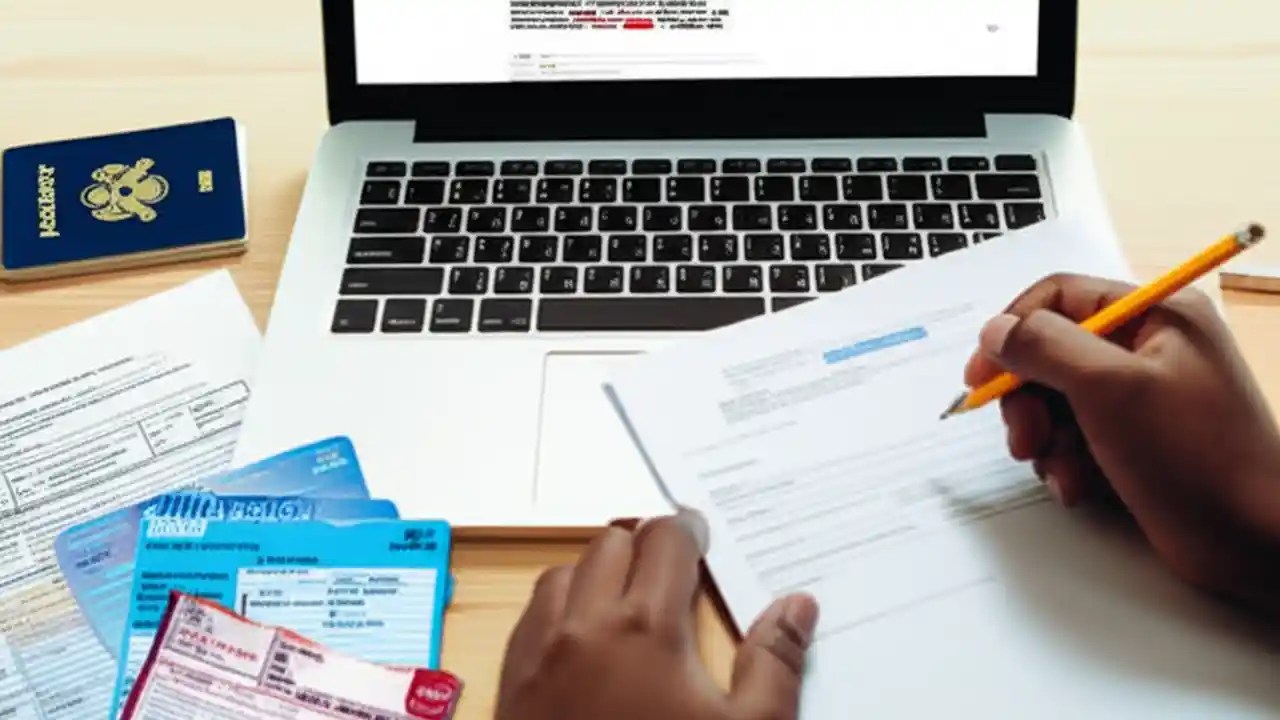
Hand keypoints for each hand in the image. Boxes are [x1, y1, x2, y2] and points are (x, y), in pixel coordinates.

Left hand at [497, 510, 819, 719]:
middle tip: (673, 571)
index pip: (665, 539)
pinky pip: (530, 617)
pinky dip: (558, 608)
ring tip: (627, 602)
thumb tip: (798, 606)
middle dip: (644, 545)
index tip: (701, 537)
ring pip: (562, 573)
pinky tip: (584, 641)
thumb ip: (775, 664)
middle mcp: (583, 625)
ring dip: (595, 573)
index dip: (689, 530)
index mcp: (646, 626)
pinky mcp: (510, 683)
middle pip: (610, 542)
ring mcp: (538, 653)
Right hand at [964, 273, 1279, 611]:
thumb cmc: (1200, 459)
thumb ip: (1044, 347)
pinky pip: (1076, 437)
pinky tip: (1079, 486)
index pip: (1059, 296)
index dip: (1012, 332)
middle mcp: (1150, 348)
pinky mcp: (1137, 440)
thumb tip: (996, 330)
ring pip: (1056, 400)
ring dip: (1045, 439)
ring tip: (1062, 469)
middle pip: (1050, 352)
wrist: (1255, 541)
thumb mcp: (1110, 388)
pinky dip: (1066, 462)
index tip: (981, 375)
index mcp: (1156, 314)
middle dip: (1027, 399)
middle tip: (1024, 438)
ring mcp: (1144, 396)